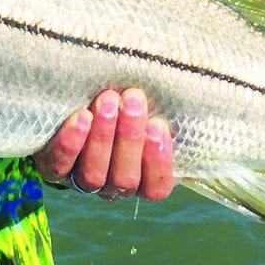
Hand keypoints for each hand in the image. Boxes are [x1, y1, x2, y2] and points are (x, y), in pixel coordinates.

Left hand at [35, 88, 174, 201]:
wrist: (72, 98)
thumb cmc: (124, 99)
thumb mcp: (150, 103)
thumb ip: (167, 104)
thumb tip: (212, 76)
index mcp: (141, 179)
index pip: (156, 188)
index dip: (158, 162)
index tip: (159, 125)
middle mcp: (112, 185)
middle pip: (124, 179)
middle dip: (130, 139)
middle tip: (133, 99)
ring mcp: (80, 180)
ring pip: (94, 175)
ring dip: (103, 138)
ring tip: (108, 100)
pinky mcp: (52, 167)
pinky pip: (59, 165)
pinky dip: (70, 144)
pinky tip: (80, 118)